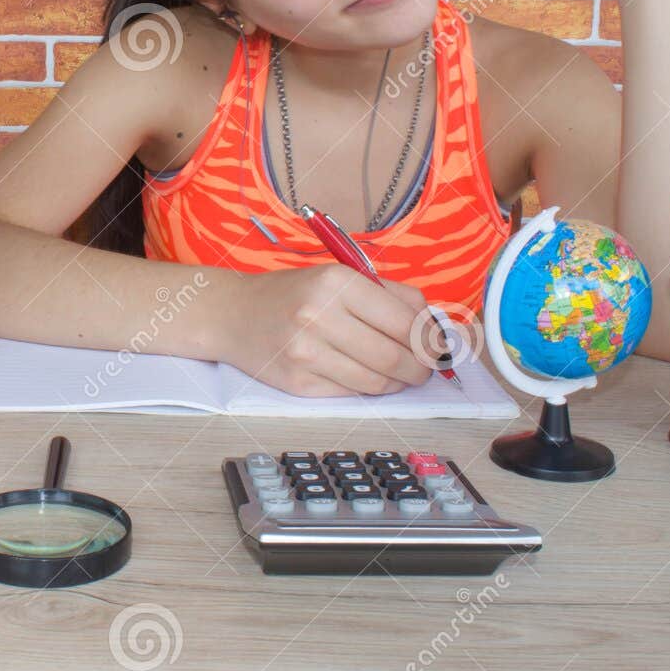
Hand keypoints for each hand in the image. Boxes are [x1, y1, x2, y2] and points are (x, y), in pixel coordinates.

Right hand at [219, 265, 439, 396]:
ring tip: (399, 373)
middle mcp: (319, 316)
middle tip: (424, 368)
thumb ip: (390, 296)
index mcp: (336, 282)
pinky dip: (367, 388)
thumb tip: (435, 328)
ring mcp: (306, 353)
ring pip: (377, 382)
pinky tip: (364, 375)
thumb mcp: (338, 277)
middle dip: (420, 368)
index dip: (430, 341)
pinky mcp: (298, 383)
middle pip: (395, 357)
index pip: (406, 322)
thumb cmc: (292, 294)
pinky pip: (351, 393)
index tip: (438, 347)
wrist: (232, 315)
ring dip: (398, 383)